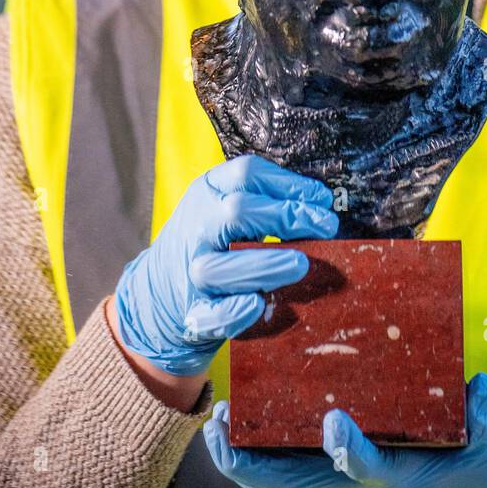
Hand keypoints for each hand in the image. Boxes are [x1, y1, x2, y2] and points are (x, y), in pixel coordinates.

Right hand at [113, 155, 337, 376]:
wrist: (160, 291)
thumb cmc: (212, 243)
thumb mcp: (228, 209)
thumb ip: (266, 203)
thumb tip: (320, 205)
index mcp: (208, 193)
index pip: (247, 174)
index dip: (290, 184)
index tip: (323, 199)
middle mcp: (197, 227)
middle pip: (237, 211)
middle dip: (286, 217)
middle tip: (327, 227)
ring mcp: (191, 271)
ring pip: (221, 267)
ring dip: (265, 265)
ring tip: (301, 265)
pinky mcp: (191, 312)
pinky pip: (211, 314)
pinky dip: (234, 311)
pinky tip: (257, 305)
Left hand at [203, 371, 486, 487]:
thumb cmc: (472, 478)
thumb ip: (485, 418)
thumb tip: (476, 383)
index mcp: (391, 477)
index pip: (362, 468)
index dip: (347, 449)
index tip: (334, 421)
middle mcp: (350, 482)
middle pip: (286, 482)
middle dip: (247, 458)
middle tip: (221, 419)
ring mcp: (332, 478)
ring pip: (270, 478)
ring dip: (237, 453)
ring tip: (215, 415)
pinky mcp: (326, 468)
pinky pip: (276, 466)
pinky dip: (249, 448)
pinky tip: (234, 414)